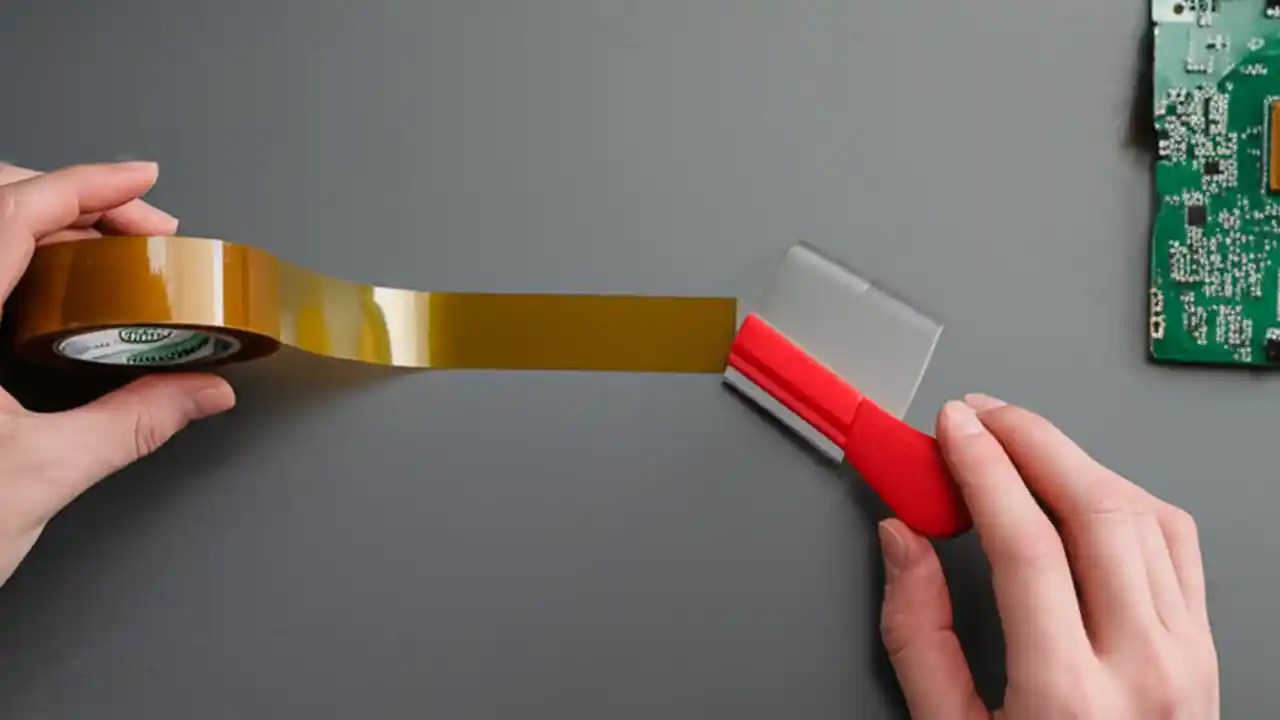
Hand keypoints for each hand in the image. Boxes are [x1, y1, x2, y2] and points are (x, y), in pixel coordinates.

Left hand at [0, 161, 234, 586]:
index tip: (143, 181)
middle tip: (144, 232)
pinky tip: (53, 293)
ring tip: (109, 260)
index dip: (88, 184)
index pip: (14, 211)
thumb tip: (198, 394)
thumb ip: (130, 425)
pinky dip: (17, 264)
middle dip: (77, 203)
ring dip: (47, 232)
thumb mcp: (38, 477)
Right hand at [878, 395, 1217, 718]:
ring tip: (1018, 442)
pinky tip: (1080, 486)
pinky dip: (1123, 495)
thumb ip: (917, 636)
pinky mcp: (1202, 649)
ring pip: (1143, 513)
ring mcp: (1186, 657)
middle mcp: (1144, 669)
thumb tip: (903, 541)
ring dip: (1075, 460)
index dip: (981, 468)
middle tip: (979, 415)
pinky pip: (1174, 541)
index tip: (949, 430)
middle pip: (1094, 509)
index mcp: (1069, 697)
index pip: (1026, 541)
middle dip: (1030, 439)